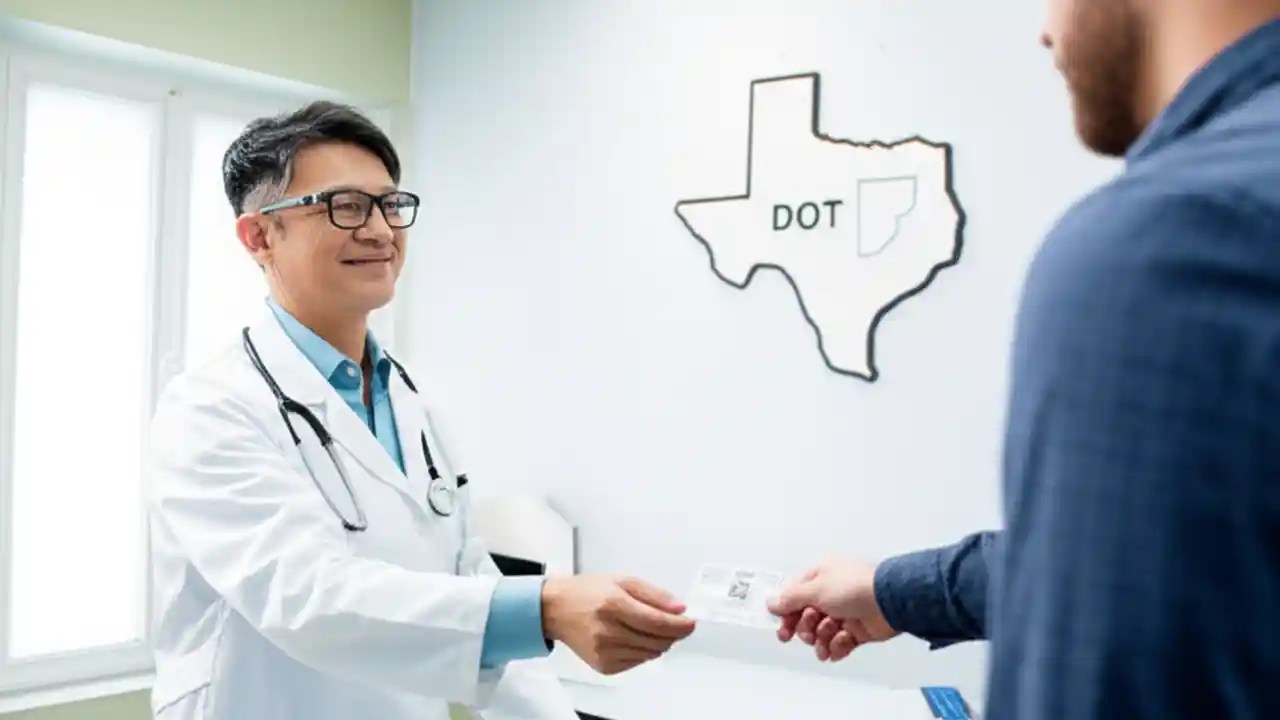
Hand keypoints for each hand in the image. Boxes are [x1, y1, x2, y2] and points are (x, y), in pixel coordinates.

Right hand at [542, 575, 695, 674]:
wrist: (556, 609)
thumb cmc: (588, 592)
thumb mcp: (623, 581)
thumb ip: (654, 594)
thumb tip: (679, 608)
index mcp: (614, 605)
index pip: (658, 622)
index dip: (680, 625)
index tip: (691, 623)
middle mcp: (608, 631)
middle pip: (657, 640)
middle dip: (673, 634)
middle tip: (676, 624)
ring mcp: (605, 651)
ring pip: (650, 654)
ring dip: (659, 643)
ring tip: (651, 628)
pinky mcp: (603, 665)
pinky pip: (637, 662)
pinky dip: (643, 651)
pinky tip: (634, 638)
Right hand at [767, 558, 897, 661]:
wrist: (889, 602)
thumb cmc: (852, 588)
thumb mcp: (815, 589)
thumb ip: (791, 599)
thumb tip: (771, 603)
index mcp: (819, 577)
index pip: (794, 598)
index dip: (787, 615)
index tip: (784, 630)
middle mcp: (830, 595)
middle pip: (805, 619)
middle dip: (806, 628)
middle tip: (811, 629)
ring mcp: (843, 614)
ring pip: (820, 635)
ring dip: (822, 638)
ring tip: (832, 632)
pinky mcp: (856, 632)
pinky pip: (838, 645)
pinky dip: (838, 646)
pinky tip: (843, 641)